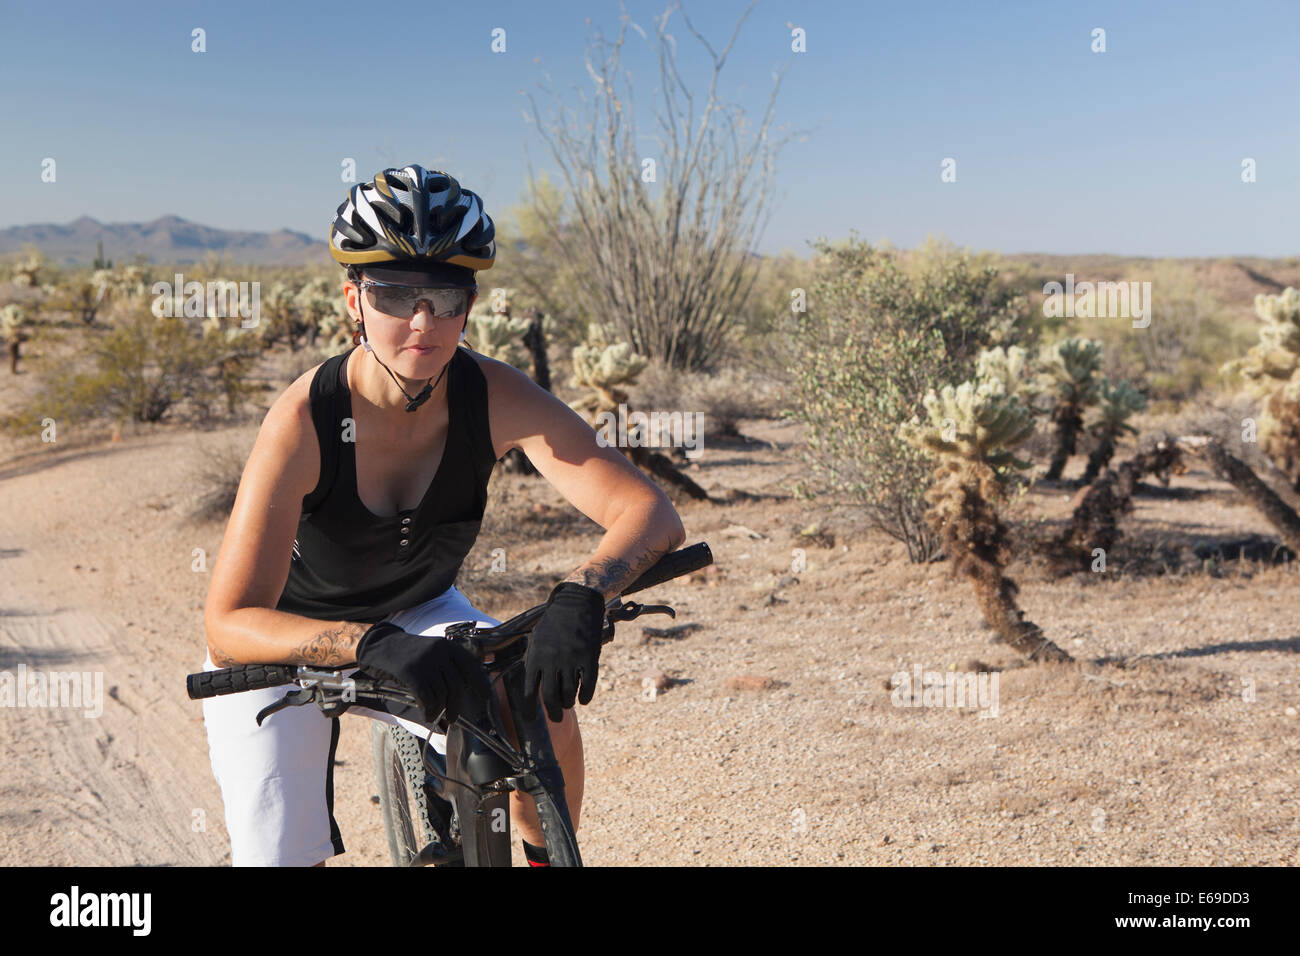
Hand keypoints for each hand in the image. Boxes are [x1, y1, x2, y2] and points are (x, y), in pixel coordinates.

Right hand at [355, 622, 491, 724]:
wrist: (381, 646)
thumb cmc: (410, 654)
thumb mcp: (433, 651)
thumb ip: (449, 664)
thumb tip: (466, 687)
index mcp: (448, 646)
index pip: (470, 666)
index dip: (480, 683)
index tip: (486, 697)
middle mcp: (439, 651)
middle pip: (456, 685)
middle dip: (456, 705)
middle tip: (453, 718)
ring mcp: (425, 661)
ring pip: (441, 693)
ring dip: (439, 709)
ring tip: (434, 715)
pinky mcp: (411, 672)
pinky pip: (426, 697)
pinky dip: (427, 709)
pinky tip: (426, 715)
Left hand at [523, 582, 607, 722]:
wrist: (577, 604)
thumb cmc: (554, 623)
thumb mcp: (536, 640)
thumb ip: (532, 662)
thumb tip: (530, 686)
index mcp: (536, 658)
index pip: (529, 693)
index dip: (530, 711)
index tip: (532, 720)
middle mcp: (552, 661)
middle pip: (550, 698)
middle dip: (553, 713)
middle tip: (556, 717)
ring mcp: (572, 660)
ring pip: (569, 694)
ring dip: (568, 703)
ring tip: (568, 704)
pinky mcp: (589, 658)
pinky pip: (588, 685)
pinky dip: (586, 697)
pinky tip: (584, 699)